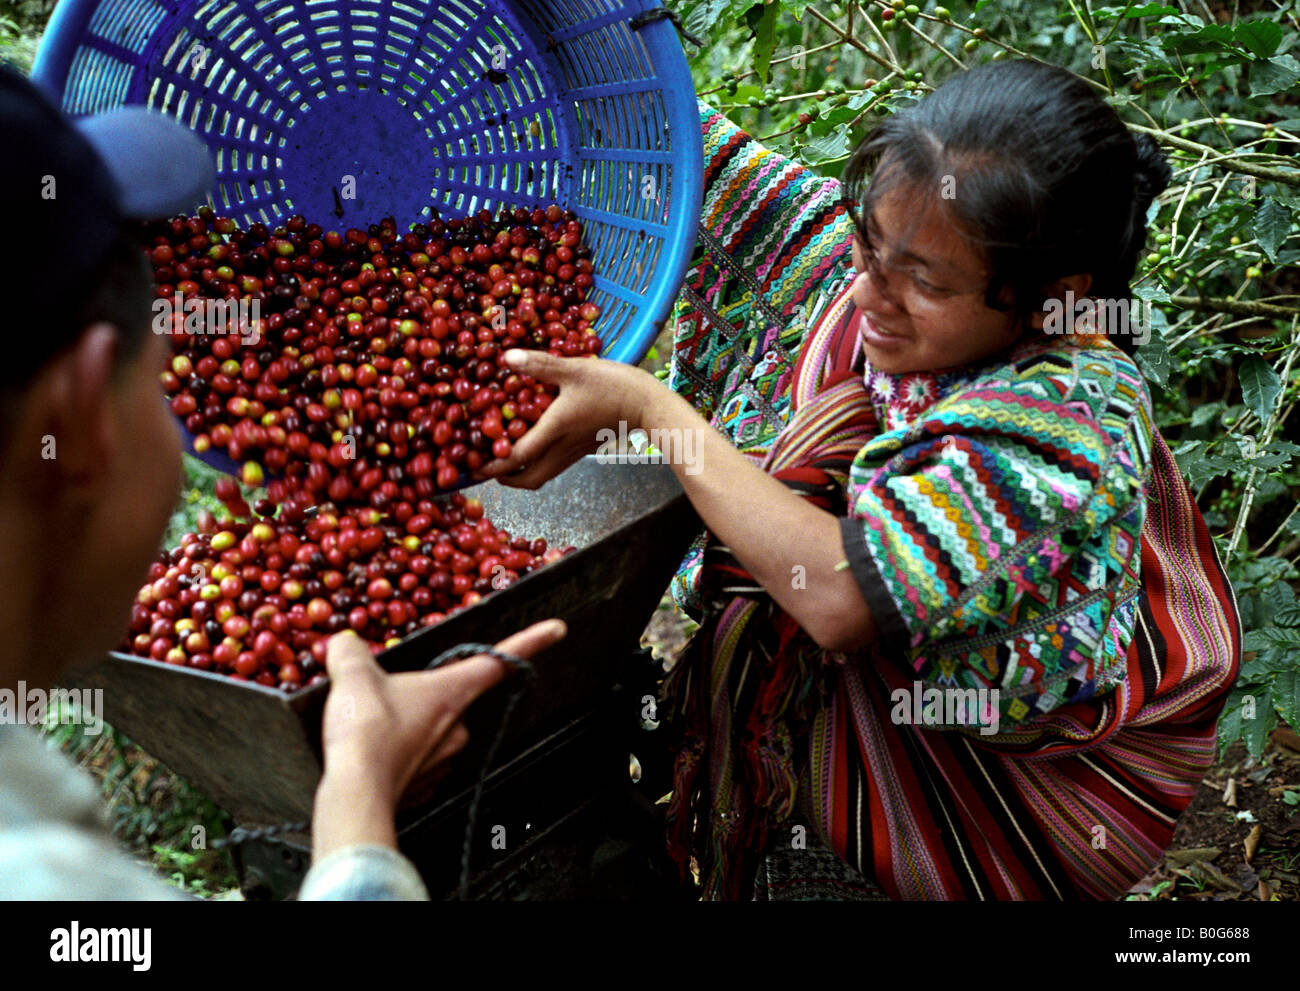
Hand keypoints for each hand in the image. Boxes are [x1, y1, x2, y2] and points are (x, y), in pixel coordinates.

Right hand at [312, 618, 566, 858]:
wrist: (355, 794)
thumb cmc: (367, 734)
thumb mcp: (354, 676)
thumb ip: (351, 651)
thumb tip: (346, 644)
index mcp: (453, 690)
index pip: (500, 658)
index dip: (531, 640)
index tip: (557, 629)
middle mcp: (458, 725)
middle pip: (447, 696)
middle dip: (418, 694)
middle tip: (383, 696)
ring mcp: (445, 758)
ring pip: (429, 729)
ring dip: (404, 725)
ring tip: (370, 727)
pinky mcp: (426, 785)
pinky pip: (415, 759)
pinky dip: (396, 753)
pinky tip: (372, 752)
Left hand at [475, 349, 658, 488]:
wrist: (647, 404)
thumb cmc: (613, 386)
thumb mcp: (574, 369)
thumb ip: (539, 364)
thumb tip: (507, 357)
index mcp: (554, 430)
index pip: (516, 457)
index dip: (491, 463)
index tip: (471, 463)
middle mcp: (561, 449)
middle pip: (527, 480)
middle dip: (503, 477)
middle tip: (484, 463)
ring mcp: (573, 453)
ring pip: (540, 476)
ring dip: (518, 473)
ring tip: (502, 457)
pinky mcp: (581, 450)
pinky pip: (552, 465)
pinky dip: (535, 463)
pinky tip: (530, 443)